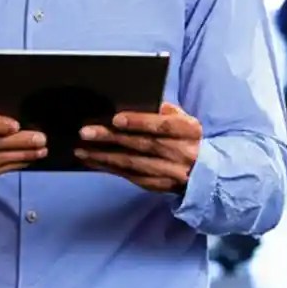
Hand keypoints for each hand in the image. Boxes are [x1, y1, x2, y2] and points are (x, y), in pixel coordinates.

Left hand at [75, 102, 201, 193]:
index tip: (115, 119)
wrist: (204, 171)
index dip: (139, 122)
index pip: (163, 125)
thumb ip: (164, 110)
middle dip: (112, 138)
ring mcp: (170, 172)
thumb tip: (139, 102)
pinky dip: (110, 168)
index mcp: (189, 130)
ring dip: (104, 156)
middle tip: (86, 132)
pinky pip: (130, 176)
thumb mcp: (183, 119)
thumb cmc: (185, 138)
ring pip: (133, 164)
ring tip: (82, 150)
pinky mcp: (158, 185)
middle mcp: (181, 152)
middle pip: (142, 144)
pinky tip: (93, 161)